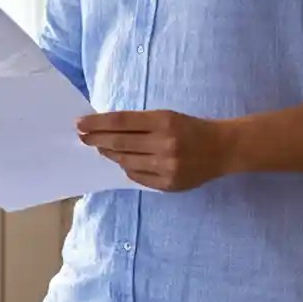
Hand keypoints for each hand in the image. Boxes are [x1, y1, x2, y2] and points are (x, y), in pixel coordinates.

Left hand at [77, 110, 232, 190]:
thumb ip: (139, 123)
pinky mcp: (169, 184)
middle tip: (82, 137)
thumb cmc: (190, 128)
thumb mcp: (167, 116)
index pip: (122, 121)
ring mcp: (167, 167)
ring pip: (126, 162)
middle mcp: (165, 144)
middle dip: (96, 139)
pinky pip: (138, 177)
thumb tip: (105, 129)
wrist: (222, 149)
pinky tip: (122, 162)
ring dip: (110, 154)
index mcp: (164, 121)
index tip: (80, 124)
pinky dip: (127, 168)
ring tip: (101, 148)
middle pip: (120, 142)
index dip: (98, 123)